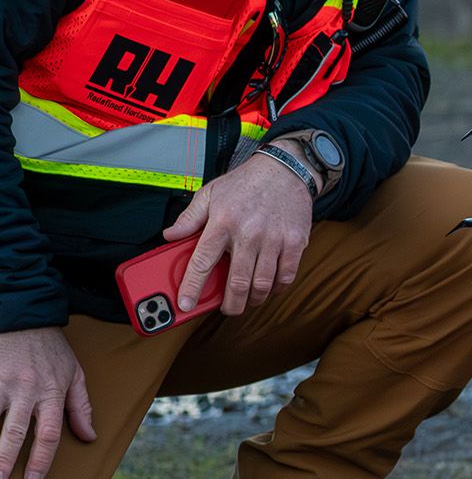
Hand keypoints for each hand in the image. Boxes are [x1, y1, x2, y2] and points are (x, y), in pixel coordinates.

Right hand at [0, 327, 94, 478]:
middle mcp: (26, 391)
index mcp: (51, 393)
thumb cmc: (51, 350)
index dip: (41, 459)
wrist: (26, 319)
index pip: (49, 434)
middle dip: (6, 460)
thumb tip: (90, 436)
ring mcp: (2, 383)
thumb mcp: (74, 375)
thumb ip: (81, 407)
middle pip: (15, 432)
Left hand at [163, 150, 315, 315]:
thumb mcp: (210, 193)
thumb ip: (189, 218)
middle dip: (230, 305)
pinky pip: (287, 275)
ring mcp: (274, 240)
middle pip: (237, 283)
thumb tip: (170, 236)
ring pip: (262, 284)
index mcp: (222, 223)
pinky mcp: (295, 242)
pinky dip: (277, 288)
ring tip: (248, 300)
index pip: (202, 263)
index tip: (185, 304)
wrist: (286, 169)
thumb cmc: (246, 183)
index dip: (192, 287)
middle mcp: (248, 233)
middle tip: (227, 309)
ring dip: (253, 299)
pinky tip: (270, 288)